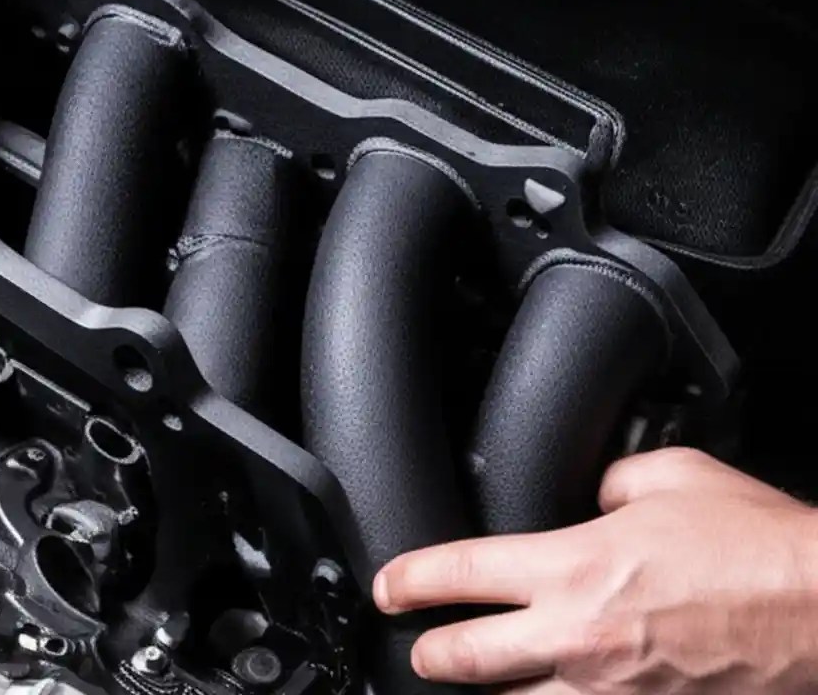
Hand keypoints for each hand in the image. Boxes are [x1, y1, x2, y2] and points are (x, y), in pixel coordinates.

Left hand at [373, 448, 817, 694]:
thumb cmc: (760, 548)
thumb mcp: (672, 477)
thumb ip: (609, 482)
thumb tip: (590, 494)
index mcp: (574, 567)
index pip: (456, 573)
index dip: (407, 580)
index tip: (391, 586)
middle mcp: (577, 637)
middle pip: (459, 659)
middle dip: (427, 651)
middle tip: (421, 643)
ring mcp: (607, 693)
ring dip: (487, 691)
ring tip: (480, 678)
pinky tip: (544, 693)